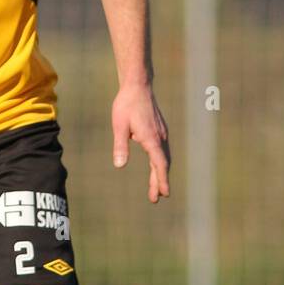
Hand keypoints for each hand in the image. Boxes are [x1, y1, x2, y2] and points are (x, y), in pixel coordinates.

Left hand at [112, 83, 169, 202]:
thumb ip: (120, 146)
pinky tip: (155, 167)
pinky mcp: (159, 130)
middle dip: (160, 182)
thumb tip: (119, 165)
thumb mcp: (119, 126)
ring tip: (156, 188)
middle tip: (157, 198)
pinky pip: (162, 151)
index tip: (164, 193)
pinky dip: (160, 163)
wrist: (137, 86)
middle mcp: (159, 138)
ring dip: (160, 173)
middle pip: (162, 164)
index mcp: (151, 138)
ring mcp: (161, 134)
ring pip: (163, 158)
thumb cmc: (126, 105)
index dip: (161, 180)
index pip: (158, 164)